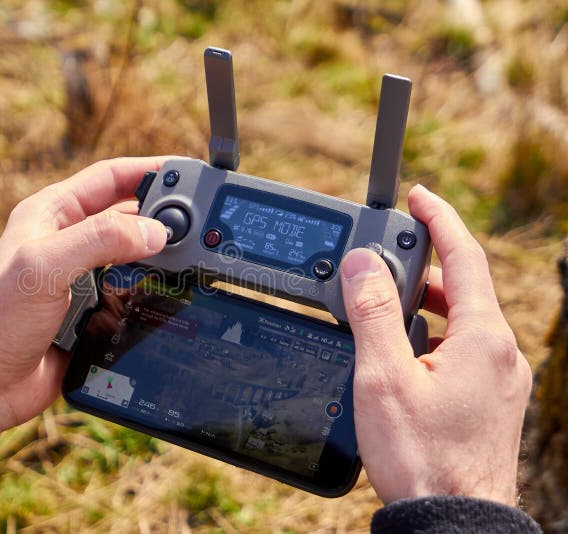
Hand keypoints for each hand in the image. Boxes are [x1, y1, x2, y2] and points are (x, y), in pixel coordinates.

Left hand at [0, 157, 173, 434]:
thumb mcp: (46, 266)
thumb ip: (100, 240)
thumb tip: (155, 232)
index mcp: (51, 214)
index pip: (109, 178)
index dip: (148, 170)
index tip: (185, 171)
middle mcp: (67, 242)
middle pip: (126, 214)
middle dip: (161, 212)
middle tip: (197, 218)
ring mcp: (80, 278)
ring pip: (133, 255)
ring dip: (159, 253)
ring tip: (191, 252)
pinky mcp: (90, 311)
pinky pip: (130, 293)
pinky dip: (150, 290)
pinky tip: (168, 293)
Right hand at [339, 185, 531, 506]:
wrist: (452, 520)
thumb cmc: (421, 456)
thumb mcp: (384, 377)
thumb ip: (373, 314)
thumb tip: (363, 264)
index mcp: (483, 338)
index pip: (466, 257)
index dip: (441, 220)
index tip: (419, 196)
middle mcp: (500, 354)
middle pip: (465, 288)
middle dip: (425, 267)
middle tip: (385, 260)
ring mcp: (500, 380)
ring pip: (464, 321)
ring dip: (428, 304)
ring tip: (385, 308)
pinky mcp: (491, 401)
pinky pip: (465, 348)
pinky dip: (435, 334)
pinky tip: (404, 355)